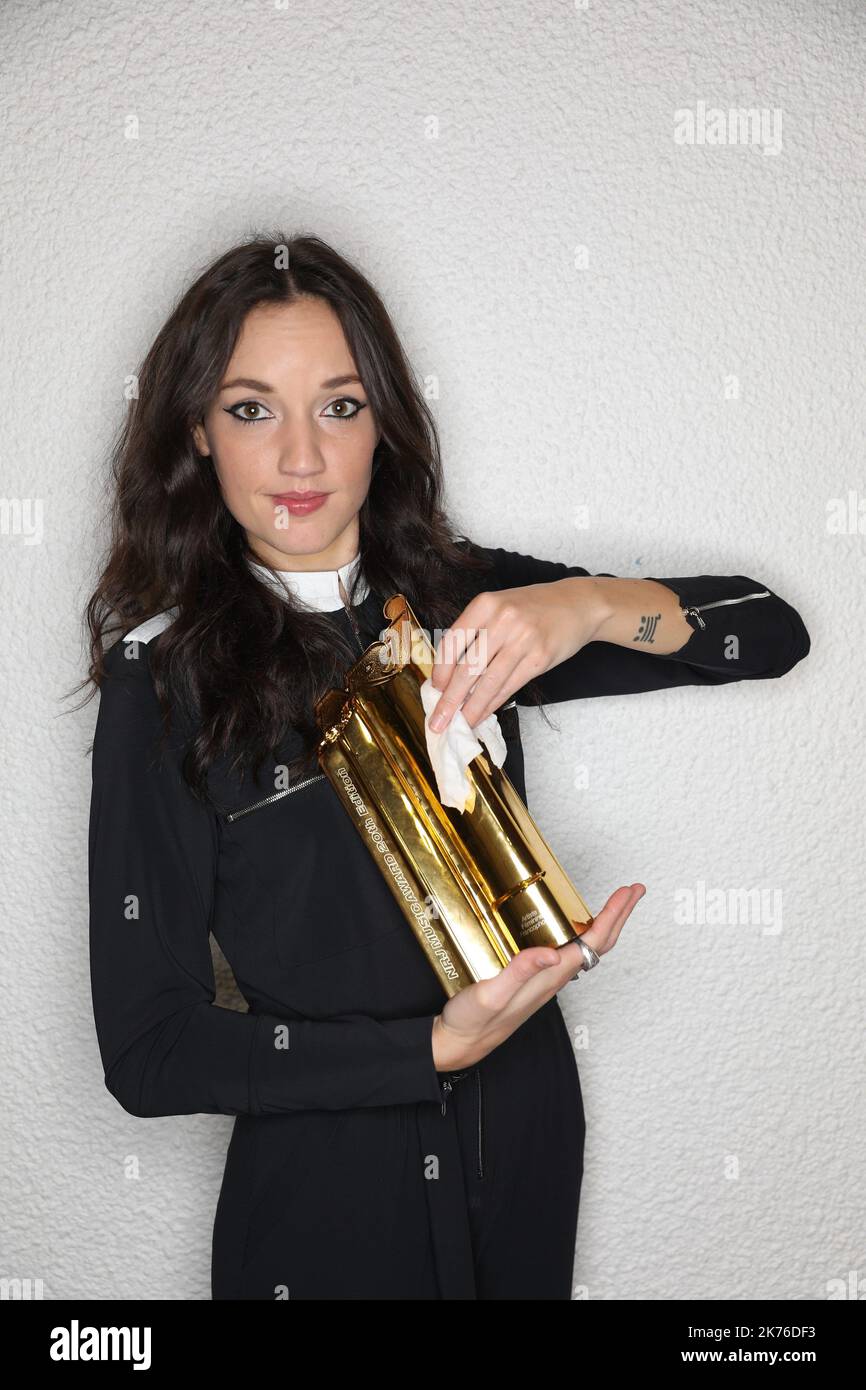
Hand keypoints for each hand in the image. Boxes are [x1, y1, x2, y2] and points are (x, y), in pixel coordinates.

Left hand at [428, 578, 607, 731]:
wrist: (577, 604)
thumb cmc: (532, 608)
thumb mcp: (500, 607)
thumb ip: (476, 632)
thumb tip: (450, 674)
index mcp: (486, 604)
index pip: (452, 642)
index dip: (440, 671)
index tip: (433, 690)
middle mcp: (503, 620)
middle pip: (467, 667)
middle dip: (450, 699)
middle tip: (438, 721)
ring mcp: (523, 640)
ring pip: (488, 682)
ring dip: (471, 709)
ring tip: (459, 725)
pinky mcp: (540, 659)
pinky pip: (509, 687)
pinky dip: (493, 704)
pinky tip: (482, 714)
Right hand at [431, 883, 645, 1070]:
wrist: (460, 1044)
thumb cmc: (473, 1021)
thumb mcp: (492, 993)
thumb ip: (520, 972)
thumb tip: (553, 952)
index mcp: (550, 976)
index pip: (593, 941)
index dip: (613, 915)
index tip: (627, 892)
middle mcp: (553, 978)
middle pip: (598, 944)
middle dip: (617, 916)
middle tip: (632, 890)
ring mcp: (545, 980)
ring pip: (585, 949)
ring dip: (602, 924)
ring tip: (611, 904)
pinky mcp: (533, 980)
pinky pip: (567, 953)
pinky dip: (579, 934)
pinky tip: (569, 928)